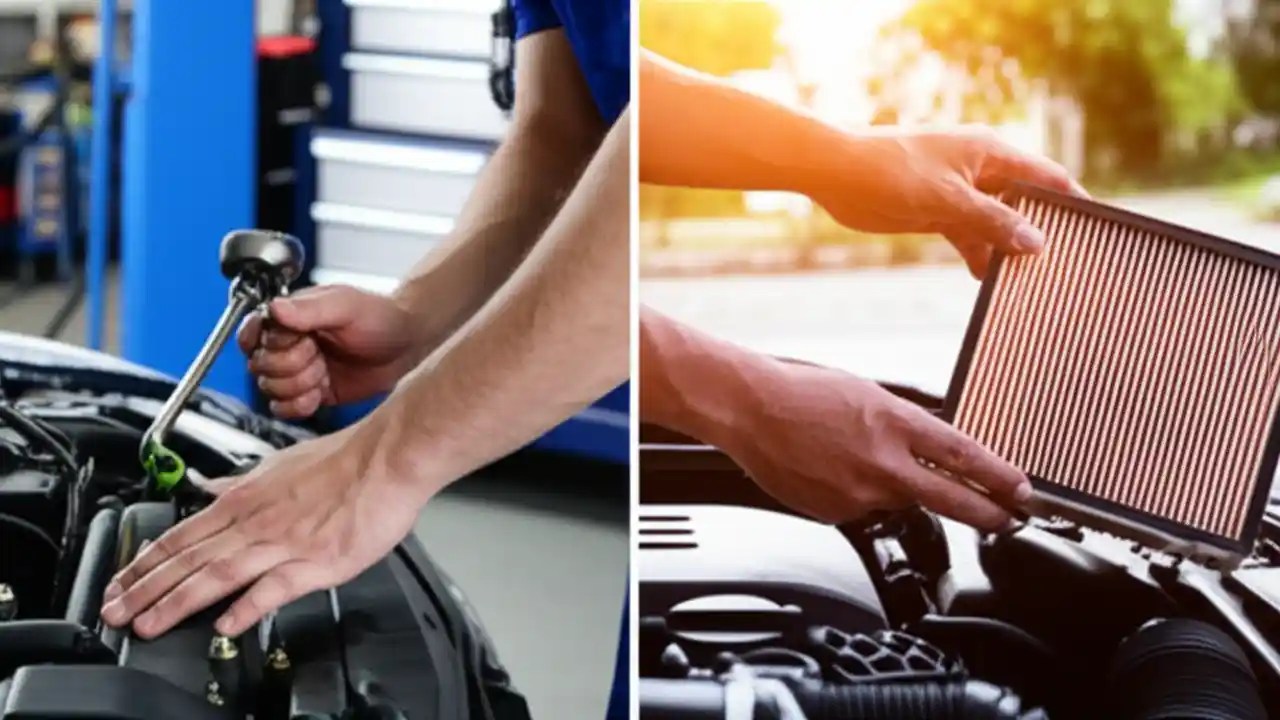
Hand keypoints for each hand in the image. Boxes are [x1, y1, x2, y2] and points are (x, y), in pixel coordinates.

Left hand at [99, 416, 431, 638]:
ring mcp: (284, 543)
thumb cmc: (345, 460)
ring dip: (177, 602)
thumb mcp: (279, 463)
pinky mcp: (316, 562)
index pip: (181, 535)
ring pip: (217, 575)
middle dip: (144, 589)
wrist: (389, 456)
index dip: (145, 563)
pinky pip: (274, 588)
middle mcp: (256, 521)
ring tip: (148, 625)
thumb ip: (243, 482)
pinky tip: (225, 626)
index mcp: (245, 498)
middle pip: (188, 559)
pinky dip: (246, 606)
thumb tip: (214, 488)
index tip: (120, 583)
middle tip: (114, 613)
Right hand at [239, 285, 422, 417]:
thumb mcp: (346, 305)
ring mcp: (298, 370)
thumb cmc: (380, 317)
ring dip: (298, 385)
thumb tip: (274, 308)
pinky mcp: (310, 393)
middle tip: (319, 356)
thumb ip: (309, 309)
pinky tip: (319, 394)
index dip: (273, 344)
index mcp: (290, 317)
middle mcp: (288, 343)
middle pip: (259, 366)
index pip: (253, 334)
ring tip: (323, 373)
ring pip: (269, 389)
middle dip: (291, 366)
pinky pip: (283, 409)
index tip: (300, 341)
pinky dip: (298, 406)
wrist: (407, 345)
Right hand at [717, 359, 1029, 529]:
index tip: (1022, 489)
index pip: (963, 455)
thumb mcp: (868, 394)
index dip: (1000, 476)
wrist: (749, 409)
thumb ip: (903, 426)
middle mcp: (881, 463)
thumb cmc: (801, 391)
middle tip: (1009, 519)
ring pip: (898, 502)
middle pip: (951, 500)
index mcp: (893, 423)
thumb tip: (933, 448)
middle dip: (988, 514)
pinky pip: (861, 509)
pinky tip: (831, 468)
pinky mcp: (834, 513)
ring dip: (895, 488)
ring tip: (855, 457)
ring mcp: (857, 493)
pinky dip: (857, 493)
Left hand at [816, 126, 1086, 277]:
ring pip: (995, 222)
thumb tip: (1038, 241)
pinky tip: (987, 278)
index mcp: (991, 153)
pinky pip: (968, 232)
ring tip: (1027, 282)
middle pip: (1024, 202)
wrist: (834, 171)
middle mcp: (980, 169)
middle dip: (1039, 232)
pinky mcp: (935, 209)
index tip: (1093, 232)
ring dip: (1006, 249)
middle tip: (1060, 269)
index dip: (1072, 203)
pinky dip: (978, 252)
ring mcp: (958, 190)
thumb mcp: (948, 202)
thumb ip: (994, 222)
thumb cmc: (890, 173)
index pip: (1047, 177)